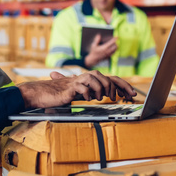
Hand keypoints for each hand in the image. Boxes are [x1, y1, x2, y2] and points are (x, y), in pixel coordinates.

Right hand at [17, 71, 136, 108]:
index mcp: (90, 79)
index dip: (124, 85)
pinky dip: (88, 93)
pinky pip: (83, 88)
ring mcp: (78, 81)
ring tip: (98, 99)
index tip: (133, 94)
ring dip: (101, 90)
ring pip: (96, 79)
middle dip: (115, 88)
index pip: (111, 79)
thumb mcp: (80, 93)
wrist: (42, 93)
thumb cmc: (61, 94)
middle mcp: (85, 77)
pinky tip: (87, 99)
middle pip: (107, 78)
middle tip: (114, 99)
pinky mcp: (70, 87)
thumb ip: (92, 92)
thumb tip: (107, 94)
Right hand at [83, 34, 118, 67]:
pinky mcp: (108, 56)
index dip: (114, 39)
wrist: (93, 59)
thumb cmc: (93, 52)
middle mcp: (107, 51)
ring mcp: (108, 54)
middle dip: (116, 43)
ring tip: (116, 44)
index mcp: (104, 47)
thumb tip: (98, 35)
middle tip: (117, 40)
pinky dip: (115, 50)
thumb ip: (96, 40)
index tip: (117, 37)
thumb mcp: (93, 45)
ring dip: (116, 47)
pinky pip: (113, 53)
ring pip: (115, 50)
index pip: (111, 42)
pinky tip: (114, 49)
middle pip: (115, 46)